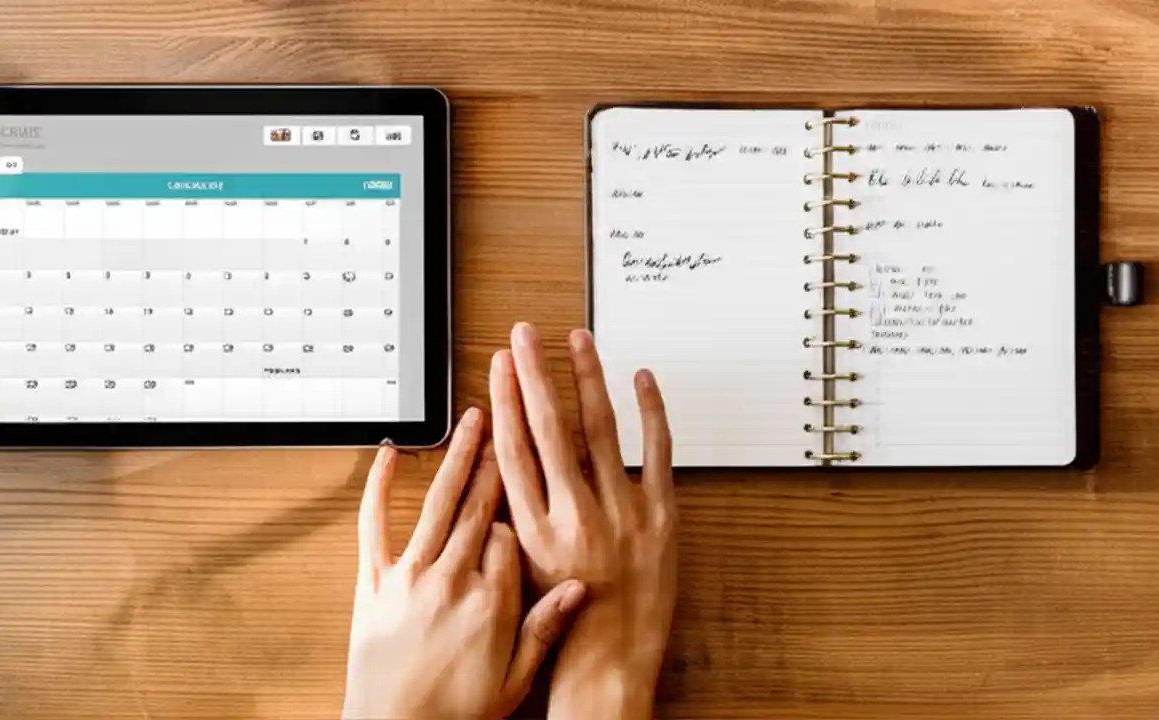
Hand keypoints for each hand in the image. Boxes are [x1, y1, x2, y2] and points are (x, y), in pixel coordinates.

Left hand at [343, 408, 587, 719]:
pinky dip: (378, 485)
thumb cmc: (454, 713)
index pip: (509, 536)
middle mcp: (453, 579)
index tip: (526, 492)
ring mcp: (410, 575)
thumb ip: (545, 630)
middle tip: (512, 420)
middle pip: (479, 507)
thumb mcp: (514, 680)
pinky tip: (388, 454)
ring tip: (473, 419)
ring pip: (438, 502)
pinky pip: (374, 523)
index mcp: (493, 602)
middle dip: (497, 461)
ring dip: (458, 456)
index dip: (516, 516)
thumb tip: (579, 590)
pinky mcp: (373, 581)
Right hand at [489, 323, 676, 719]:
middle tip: (524, 334)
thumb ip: (516, 519)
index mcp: (534, 529)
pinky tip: (640, 379)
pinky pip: (656, 453)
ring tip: (577, 339)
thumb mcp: (522, 570)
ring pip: (598, 429)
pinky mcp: (660, 518)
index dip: (505, 400)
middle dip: (533, 373)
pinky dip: (650, 413)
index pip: (514, 448)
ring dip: (586, 378)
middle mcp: (573, 515)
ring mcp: (620, 513)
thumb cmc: (564, 628)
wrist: (610, 664)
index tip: (499, 365)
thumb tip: (506, 466)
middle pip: (548, 427)